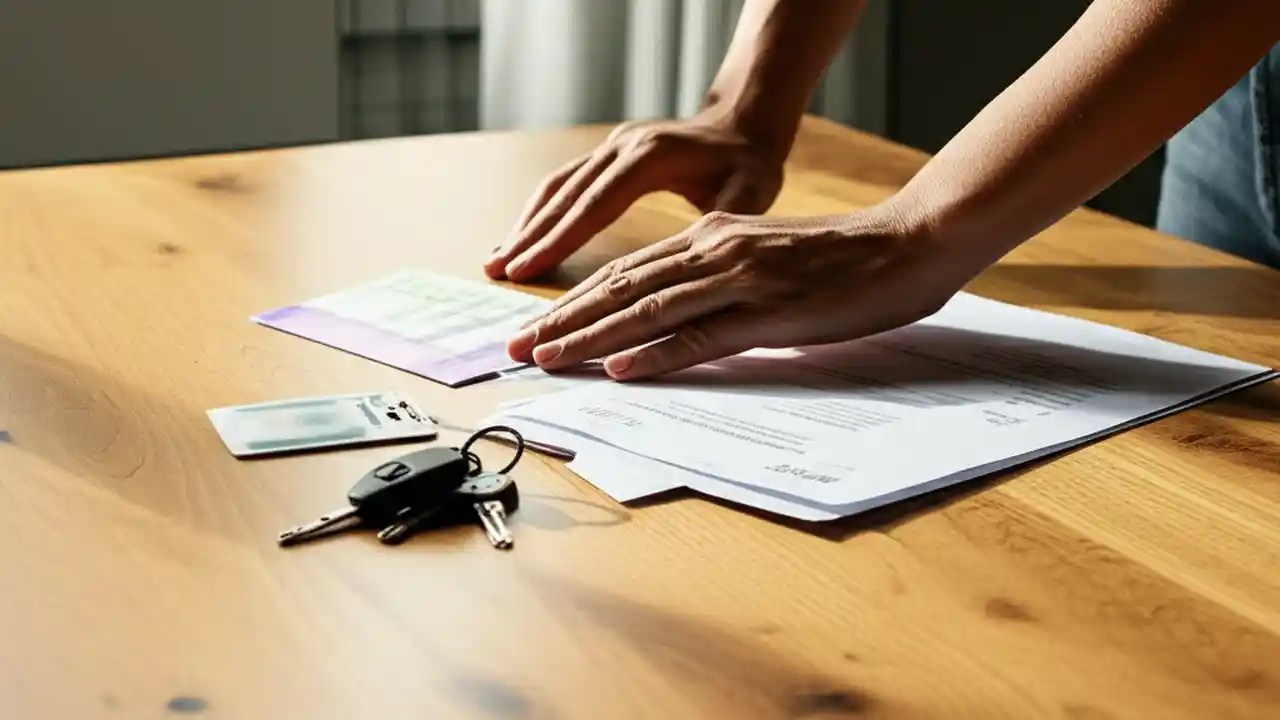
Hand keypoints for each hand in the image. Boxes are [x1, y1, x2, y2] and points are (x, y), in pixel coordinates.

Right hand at [485, 114, 785, 281]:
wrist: (742, 122)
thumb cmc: (749, 163)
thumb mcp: (750, 193)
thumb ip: (724, 222)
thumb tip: (702, 259)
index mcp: (649, 158)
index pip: (594, 205)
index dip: (558, 240)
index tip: (525, 270)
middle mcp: (621, 147)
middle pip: (564, 196)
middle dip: (528, 237)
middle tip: (496, 272)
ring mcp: (610, 147)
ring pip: (556, 187)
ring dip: (525, 224)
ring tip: (497, 261)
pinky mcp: (606, 155)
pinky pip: (564, 183)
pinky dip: (539, 212)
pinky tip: (522, 239)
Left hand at [506, 206, 987, 380]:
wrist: (909, 243)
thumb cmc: (842, 259)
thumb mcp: (766, 260)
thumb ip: (720, 280)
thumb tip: (676, 319)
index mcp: (711, 237)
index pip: (624, 272)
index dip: (573, 301)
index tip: (535, 327)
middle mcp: (715, 251)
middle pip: (621, 289)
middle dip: (562, 321)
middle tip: (515, 349)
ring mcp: (741, 279)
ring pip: (648, 311)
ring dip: (590, 337)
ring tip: (546, 358)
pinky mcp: (770, 312)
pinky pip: (702, 336)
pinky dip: (656, 354)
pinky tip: (620, 368)